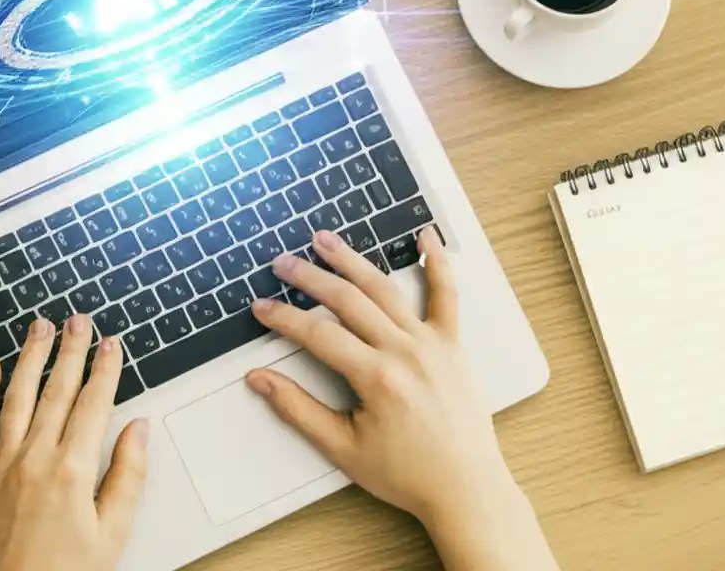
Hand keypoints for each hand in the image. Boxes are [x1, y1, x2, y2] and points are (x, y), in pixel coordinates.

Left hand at [0, 314, 148, 570]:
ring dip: (29, 357)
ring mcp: (2, 467)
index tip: (112, 343)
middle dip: (71, 350)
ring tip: (38, 327)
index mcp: (73, 471)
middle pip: (57, 391)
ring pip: (16, 397)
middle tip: (79, 319)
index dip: (106, 369)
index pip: (94, 404)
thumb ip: (127, 478)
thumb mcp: (112, 534)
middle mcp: (34, 460)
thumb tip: (138, 432)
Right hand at [247, 228, 558, 569]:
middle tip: (283, 263)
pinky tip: (426, 237)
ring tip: (326, 240)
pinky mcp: (452, 345)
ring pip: (386, 289)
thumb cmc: (406, 474)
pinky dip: (439, 264)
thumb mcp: (343, 448)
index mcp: (376, 378)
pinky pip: (447, 296)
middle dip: (311, 278)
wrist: (465, 487)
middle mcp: (405, 351)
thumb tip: (259, 380)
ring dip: (353, 261)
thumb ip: (298, 410)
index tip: (261, 307)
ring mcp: (432, 344)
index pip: (318, 335)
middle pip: (349, 300)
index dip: (284, 318)